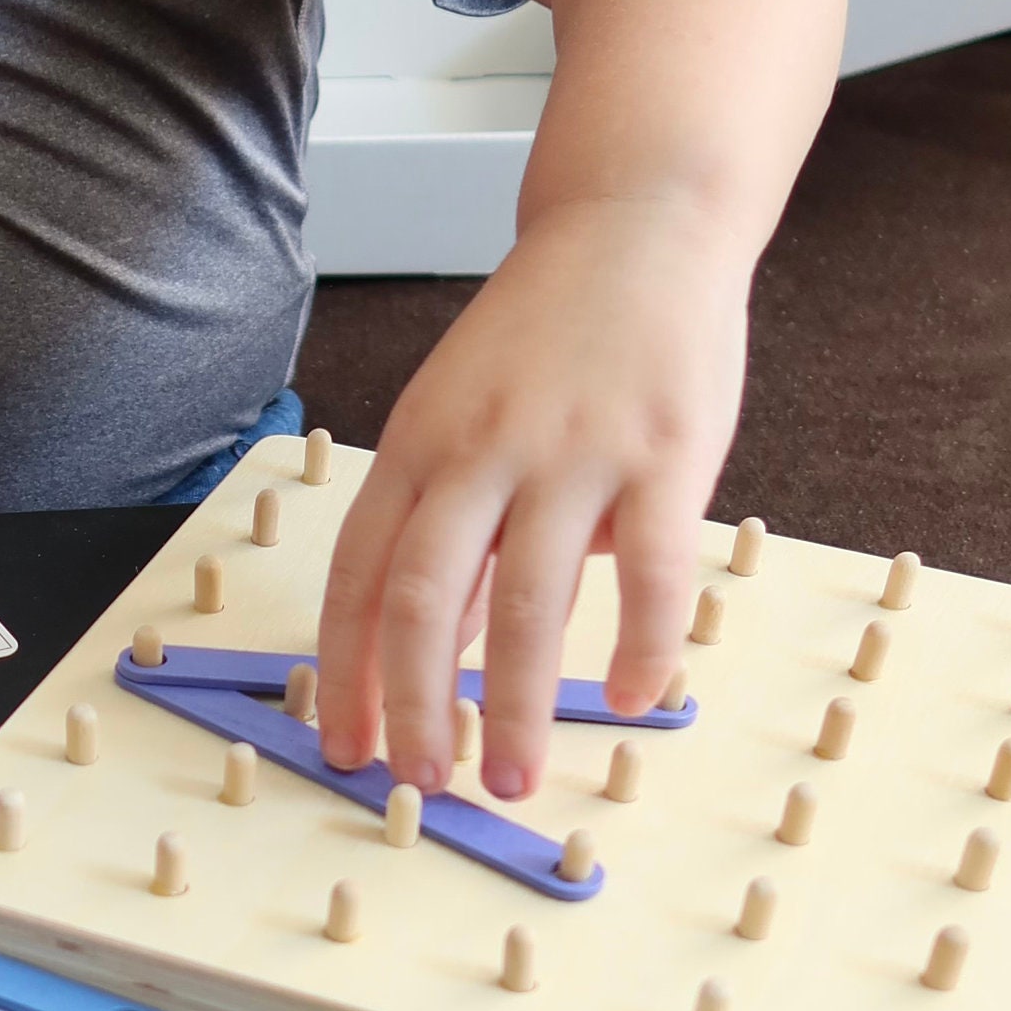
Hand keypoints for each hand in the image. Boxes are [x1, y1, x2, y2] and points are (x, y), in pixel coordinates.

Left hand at [316, 196, 751, 801]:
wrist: (639, 223)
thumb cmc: (546, 344)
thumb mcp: (462, 427)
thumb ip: (452, 538)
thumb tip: (438, 656)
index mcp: (417, 448)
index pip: (359, 580)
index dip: (346, 674)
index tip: (345, 749)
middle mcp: (482, 452)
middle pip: (426, 601)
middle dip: (415, 708)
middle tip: (422, 787)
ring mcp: (574, 451)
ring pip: (532, 602)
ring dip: (517, 707)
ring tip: (513, 779)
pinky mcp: (664, 451)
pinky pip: (652, 571)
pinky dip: (642, 646)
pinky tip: (634, 699)